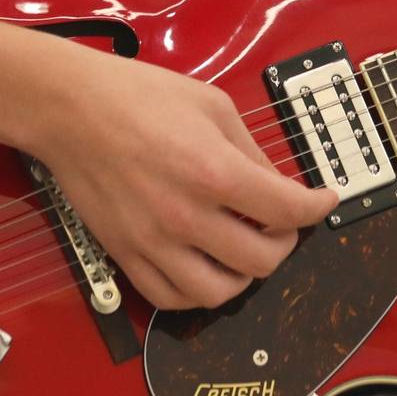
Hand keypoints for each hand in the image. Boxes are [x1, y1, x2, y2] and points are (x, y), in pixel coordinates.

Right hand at [28, 48, 337, 310]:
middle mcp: (187, 217)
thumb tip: (276, 183)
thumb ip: (251, 150)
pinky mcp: (125, 256)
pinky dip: (198, 292)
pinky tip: (206, 266)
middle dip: (284, 242)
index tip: (324, 200)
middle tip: (282, 223)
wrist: (71, 110)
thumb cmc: (140, 96)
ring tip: (245, 248)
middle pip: (261, 261)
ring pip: (219, 293)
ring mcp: (153, 243)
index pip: (287, 210)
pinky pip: (171, 299)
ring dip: (244, 275)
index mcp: (215, 172)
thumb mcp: (214, 105)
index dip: (317, 207)